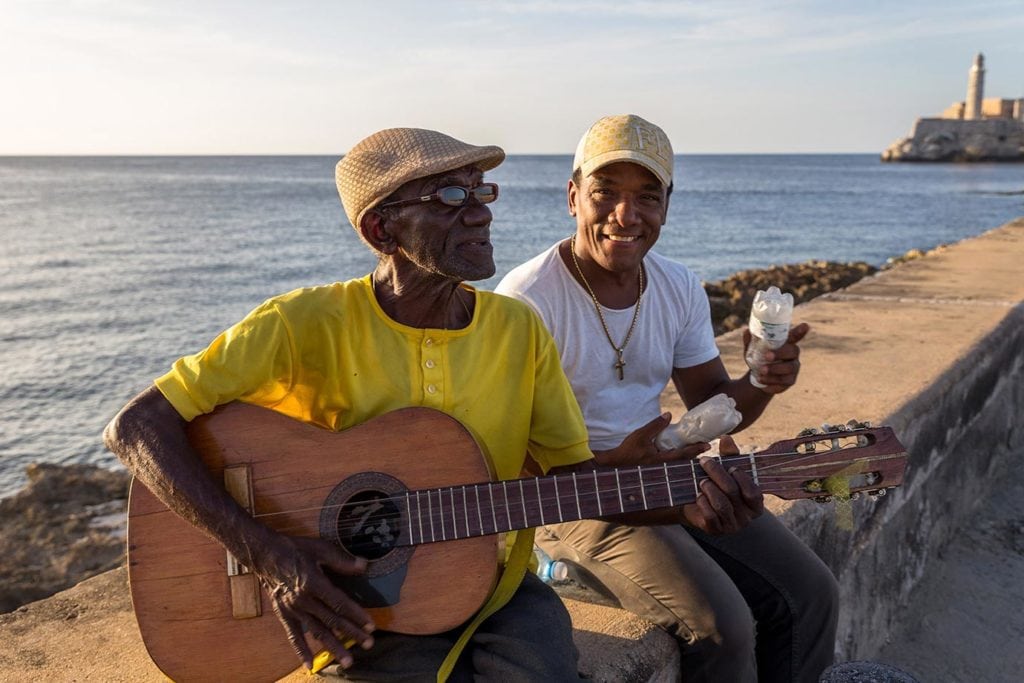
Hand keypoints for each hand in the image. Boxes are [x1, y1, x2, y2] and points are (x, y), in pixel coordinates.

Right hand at [250, 533, 374, 669]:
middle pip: (332, 621)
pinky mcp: (284, 614)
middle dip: (352, 634)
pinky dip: (302, 651)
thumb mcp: (319, 548)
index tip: (370, 626)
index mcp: (314, 583)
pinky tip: (310, 664)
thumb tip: (364, 565)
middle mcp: (305, 600)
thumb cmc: (294, 549)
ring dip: (334, 647)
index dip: (357, 615)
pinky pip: (293, 636)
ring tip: (347, 661)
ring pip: (317, 632)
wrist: (264, 554)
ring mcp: (294, 610)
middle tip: (368, 644)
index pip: (340, 604)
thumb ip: (342, 560)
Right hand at [593, 413, 710, 466]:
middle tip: (708, 447)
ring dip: (689, 458)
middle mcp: (664, 468)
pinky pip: (671, 465)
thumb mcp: (640, 435)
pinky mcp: (655, 470)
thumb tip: (668, 415)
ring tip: (698, 451)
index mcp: (662, 460)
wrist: (614, 465)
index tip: (707, 444)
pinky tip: (681, 456)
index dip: (696, 449)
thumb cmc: (627, 451)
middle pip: (685, 461)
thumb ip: (655, 426)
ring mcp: (660, 471)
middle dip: (696, 455)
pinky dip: (679, 460)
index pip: (683, 454)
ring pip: (679, 465)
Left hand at [679, 436, 763, 534]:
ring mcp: (731, 526)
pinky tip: (698, 495)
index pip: (753, 492)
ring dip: (709, 489)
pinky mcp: (715, 530)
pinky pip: (710, 516)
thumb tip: (726, 438)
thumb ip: (729, 455)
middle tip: (705, 462)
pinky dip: (703, 503)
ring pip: (721, 505)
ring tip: (701, 480)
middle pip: (733, 493)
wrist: (694, 504)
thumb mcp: (725, 469)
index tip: (730, 466)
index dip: (742, 478)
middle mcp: (746, 518)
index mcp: (755, 504)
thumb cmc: (716, 484)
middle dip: (718, 475)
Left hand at [744, 322, 809, 393]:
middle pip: (793, 351)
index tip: (805, 325)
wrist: (758, 376)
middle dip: (780, 353)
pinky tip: (762, 382)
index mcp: (785, 343)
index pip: (794, 336)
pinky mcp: (790, 381)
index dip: (800, 331)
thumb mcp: (752, 349)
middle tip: (766, 356)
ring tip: (760, 372)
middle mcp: (793, 355)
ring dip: (774, 370)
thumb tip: (746, 331)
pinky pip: (784, 382)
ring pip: (789, 368)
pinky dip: (771, 383)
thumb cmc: (759, 357)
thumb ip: (750, 340)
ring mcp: (793, 368)